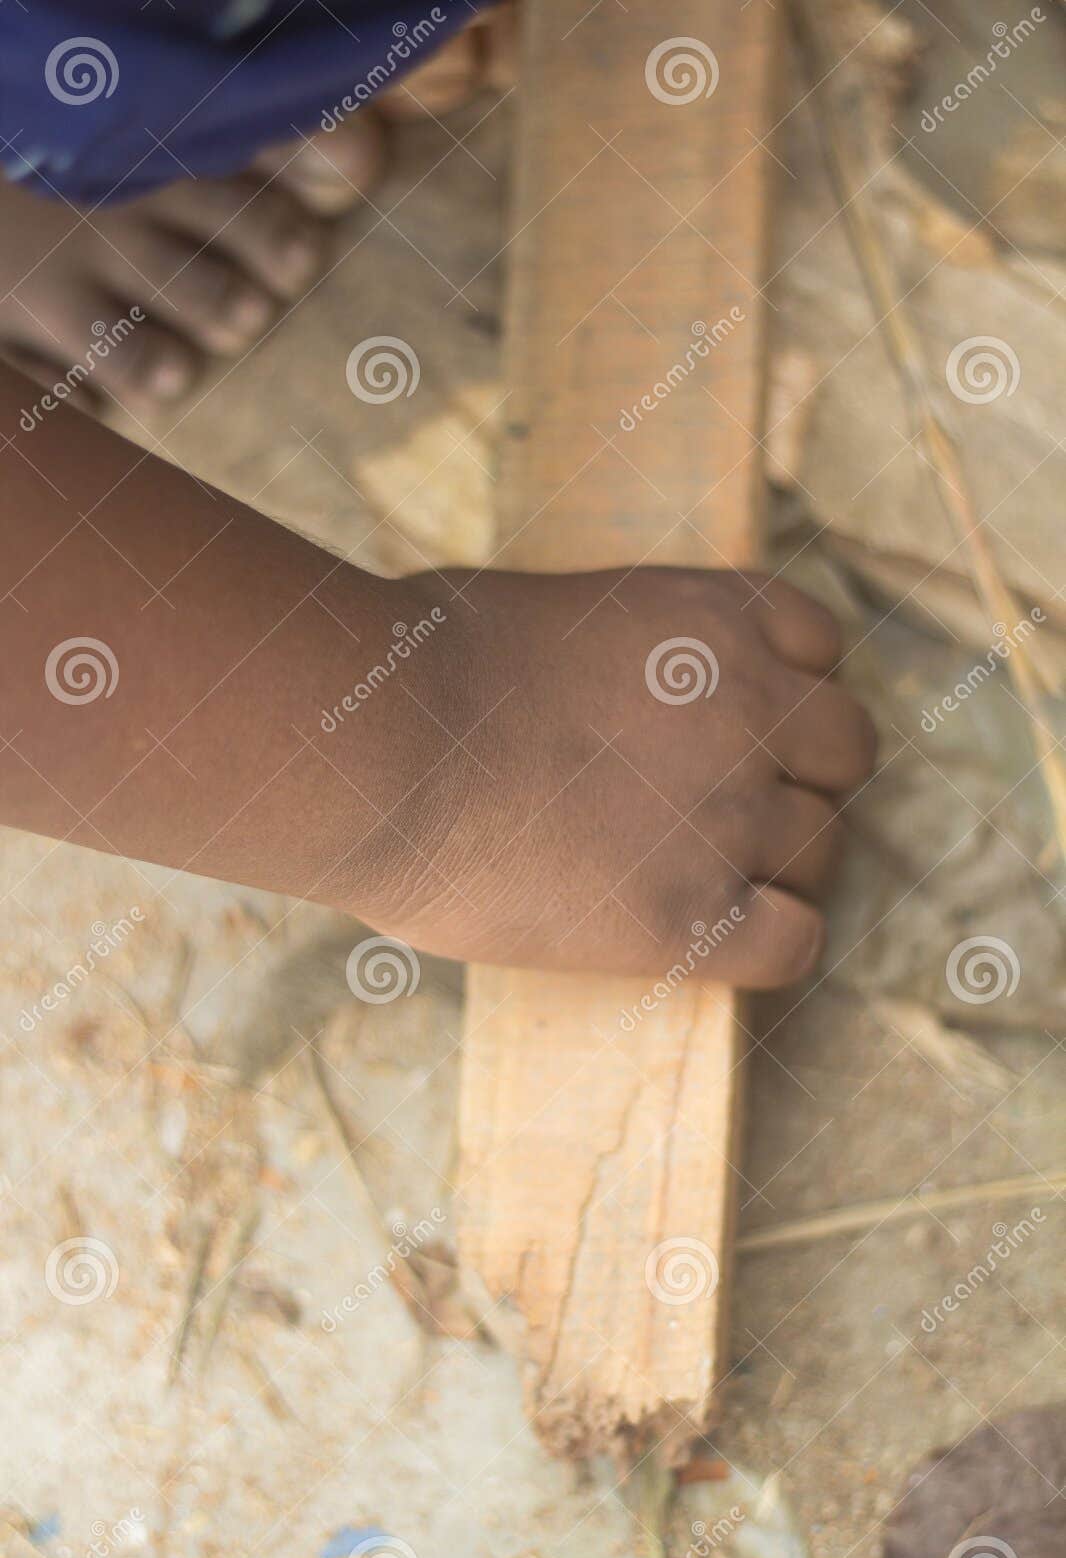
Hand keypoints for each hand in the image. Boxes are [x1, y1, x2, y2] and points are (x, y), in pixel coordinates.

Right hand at [350, 565, 875, 986]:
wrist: (384, 750)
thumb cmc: (421, 667)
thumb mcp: (544, 609)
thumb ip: (616, 645)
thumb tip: (602, 680)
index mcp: (715, 619)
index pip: (821, 646)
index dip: (785, 691)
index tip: (742, 723)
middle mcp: (751, 710)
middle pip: (846, 754)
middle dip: (799, 779)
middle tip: (725, 810)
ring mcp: (731, 817)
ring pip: (825, 852)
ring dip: (778, 866)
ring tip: (697, 880)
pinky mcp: (694, 918)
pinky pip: (797, 942)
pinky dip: (770, 943)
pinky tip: (705, 938)